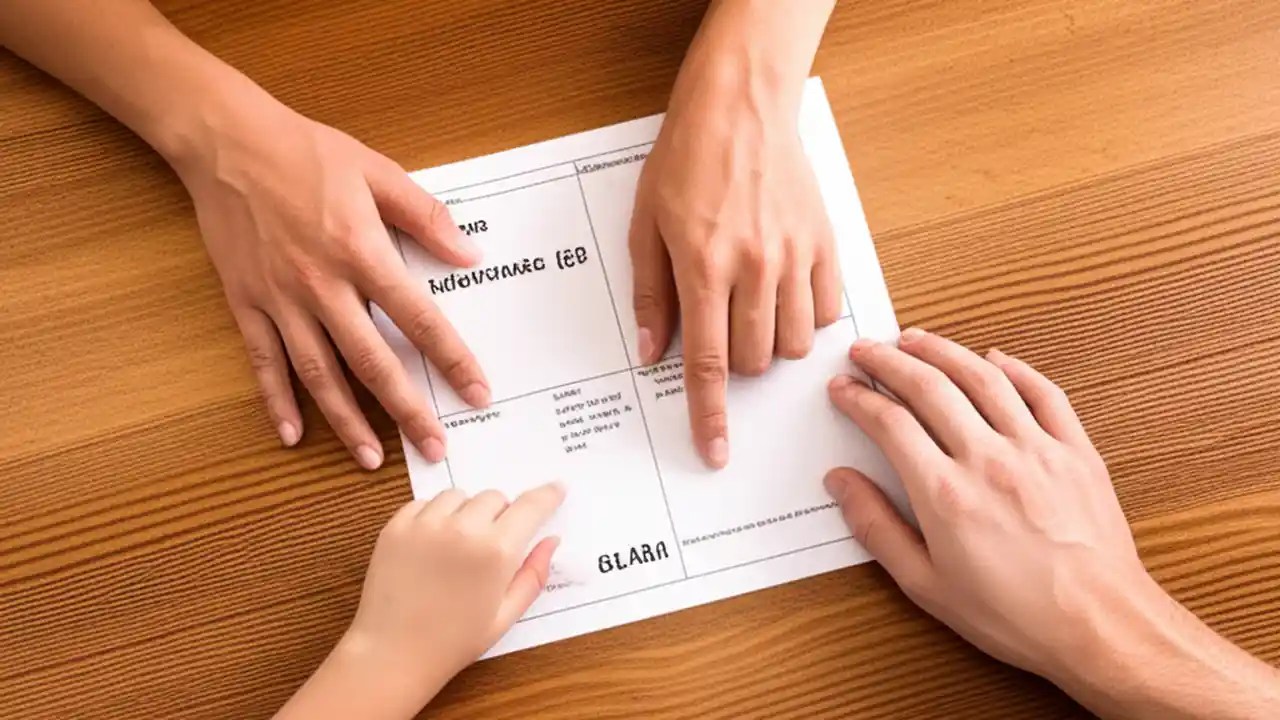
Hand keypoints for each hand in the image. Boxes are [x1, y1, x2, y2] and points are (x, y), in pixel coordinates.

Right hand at [176, 103, 489, 469]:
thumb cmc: (306, 152)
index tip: (477, 393)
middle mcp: (321, 285)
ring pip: (317, 374)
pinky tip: (293, 435)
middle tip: (433, 447)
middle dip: (406, 410)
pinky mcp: (245, 302)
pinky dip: (277, 402)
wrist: (226, 142)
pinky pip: (263, 362)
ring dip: (346, 421)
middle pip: (372, 361)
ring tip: (371, 458)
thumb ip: (426, 217)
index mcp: (361, 252)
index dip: (452, 360)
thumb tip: (468, 255)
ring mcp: (280, 299)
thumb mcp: (377, 172)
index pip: (418, 319)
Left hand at [340, 483, 563, 705]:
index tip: (555, 489)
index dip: (547, 495)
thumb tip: (551, 541)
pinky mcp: (396, 527)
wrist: (392, 654)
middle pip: (494, 497)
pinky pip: (423, 503)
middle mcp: (462, 529)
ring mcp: (425, 524)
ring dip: (466, 511)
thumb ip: (533, 575)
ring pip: (458, 495)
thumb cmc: (453, 642)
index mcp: (496, 552)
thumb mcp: (505, 616)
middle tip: (492, 544)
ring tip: (458, 544)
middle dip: (501, 514)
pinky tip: (432, 544)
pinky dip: (434, 515)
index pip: (531, 507)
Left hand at [631, 73, 841, 468]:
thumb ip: (652, 295)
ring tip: (753, 307)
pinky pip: (825, 311)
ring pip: (793, 344)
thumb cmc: (685, 161)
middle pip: (753, 360)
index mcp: (703, 266)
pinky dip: (806, 318)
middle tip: (722, 327)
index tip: (714, 451)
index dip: (709, 415)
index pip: (708, 363)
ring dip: (770, 344)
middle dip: (736, 364)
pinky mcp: (824, 242)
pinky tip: (784, 292)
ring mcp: (795, 255)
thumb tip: (651, 353)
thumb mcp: (645, 226)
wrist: (740, 106)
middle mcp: (753, 266)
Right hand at [822, 329, 1148, 684]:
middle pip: (929, 387)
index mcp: (945, 495)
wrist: (1101, 627)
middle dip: (889, 361)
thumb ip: (877, 528)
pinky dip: (1015, 369)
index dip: (859, 398)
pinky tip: (994, 359)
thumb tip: (842, 484)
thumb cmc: (1017, 616)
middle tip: (866, 350)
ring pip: (982, 377)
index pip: (890, 423)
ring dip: (942, 350)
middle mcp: (989, 460)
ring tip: (915, 339)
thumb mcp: (926, 585)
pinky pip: (1043, 393)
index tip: (844, 389)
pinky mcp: (1075, 452)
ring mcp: (1037, 450)